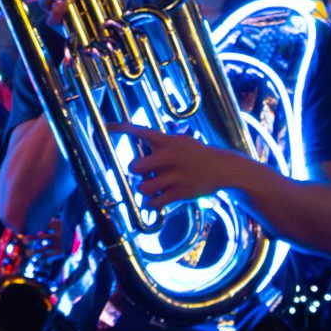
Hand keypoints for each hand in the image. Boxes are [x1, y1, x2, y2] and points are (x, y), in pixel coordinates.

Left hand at [109, 123, 238, 210]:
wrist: (223, 168)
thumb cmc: (197, 154)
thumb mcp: (181, 141)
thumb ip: (161, 141)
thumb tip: (139, 139)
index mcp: (168, 141)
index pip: (141, 131)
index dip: (122, 128)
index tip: (106, 127)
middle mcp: (171, 157)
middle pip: (136, 166)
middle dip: (135, 171)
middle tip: (141, 172)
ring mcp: (176, 176)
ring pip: (144, 188)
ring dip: (143, 189)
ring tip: (150, 187)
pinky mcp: (181, 193)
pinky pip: (155, 202)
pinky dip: (150, 203)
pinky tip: (153, 200)